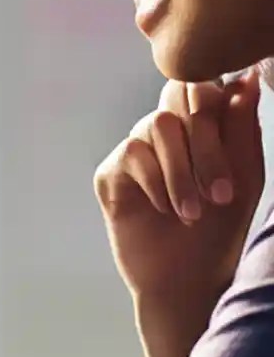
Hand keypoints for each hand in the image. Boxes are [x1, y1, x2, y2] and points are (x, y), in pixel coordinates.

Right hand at [94, 69, 264, 356]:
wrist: (186, 279)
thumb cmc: (221, 231)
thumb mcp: (245, 177)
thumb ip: (242, 127)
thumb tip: (244, 78)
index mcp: (201, 127)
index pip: (204, 86)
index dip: (217, 101)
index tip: (234, 133)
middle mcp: (166, 134)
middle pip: (181, 98)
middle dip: (208, 147)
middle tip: (222, 194)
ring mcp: (136, 151)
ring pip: (158, 125)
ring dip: (182, 173)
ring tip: (192, 212)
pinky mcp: (110, 175)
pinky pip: (131, 155)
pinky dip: (155, 183)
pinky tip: (164, 211)